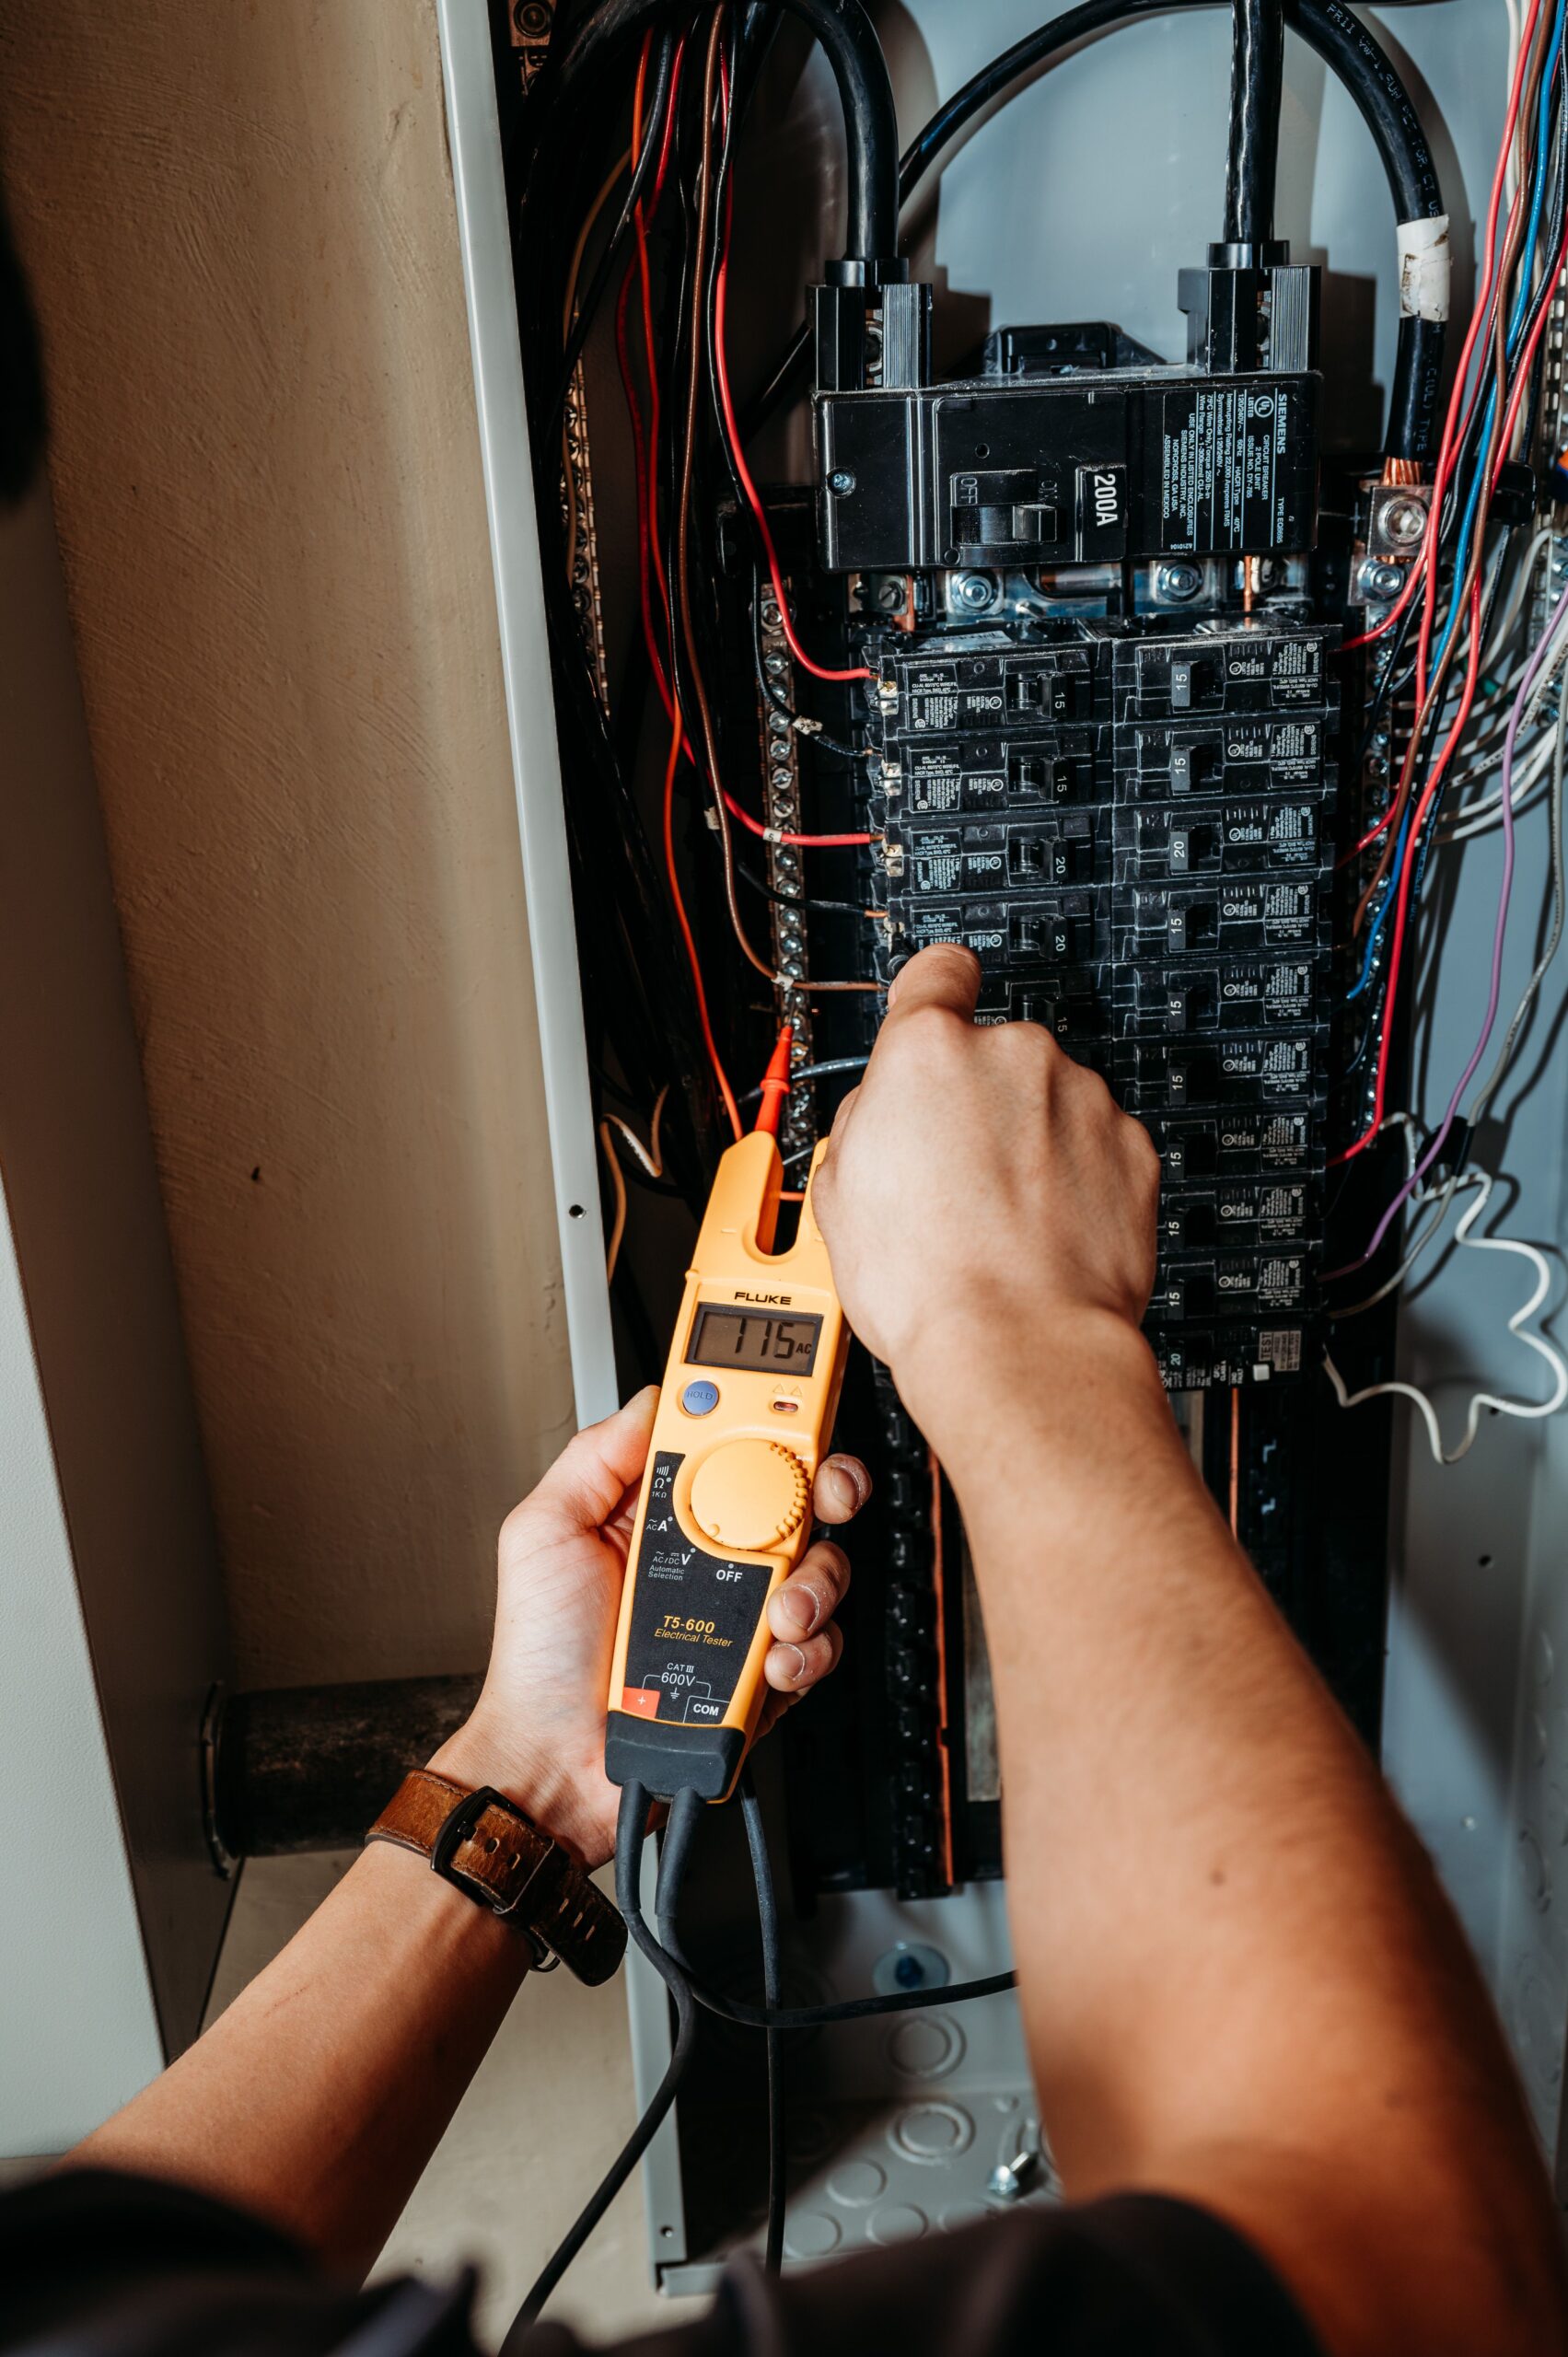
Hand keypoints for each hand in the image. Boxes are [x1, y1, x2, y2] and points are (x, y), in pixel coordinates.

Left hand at [430, 1388, 868, 1866]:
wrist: (556, 1764)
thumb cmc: (539, 1659)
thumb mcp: (543, 1532)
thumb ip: (597, 1457)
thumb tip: (655, 1397)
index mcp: (663, 1511)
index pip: (731, 1442)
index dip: (769, 1416)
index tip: (789, 1407)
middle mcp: (713, 1554)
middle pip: (801, 1497)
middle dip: (828, 1485)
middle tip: (823, 1495)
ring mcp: (744, 1613)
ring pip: (824, 1569)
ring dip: (813, 1582)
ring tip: (774, 1610)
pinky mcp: (767, 1671)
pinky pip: (819, 1645)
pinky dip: (806, 1650)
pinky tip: (769, 1659)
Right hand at [810, 943, 1160, 1428]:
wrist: (1018, 1343)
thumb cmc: (925, 1281)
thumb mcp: (838, 1191)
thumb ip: (863, 1121)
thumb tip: (879, 1114)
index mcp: (928, 1052)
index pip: (937, 973)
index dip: (934, 991)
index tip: (940, 1001)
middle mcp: (1013, 1056)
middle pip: (992, 1055)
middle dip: (977, 1101)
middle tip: (954, 1175)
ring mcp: (1080, 1098)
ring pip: (1048, 1101)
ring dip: (1029, 1141)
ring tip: (1002, 1218)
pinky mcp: (1132, 1147)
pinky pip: (1096, 1145)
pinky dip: (1077, 1176)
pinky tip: (1045, 1228)